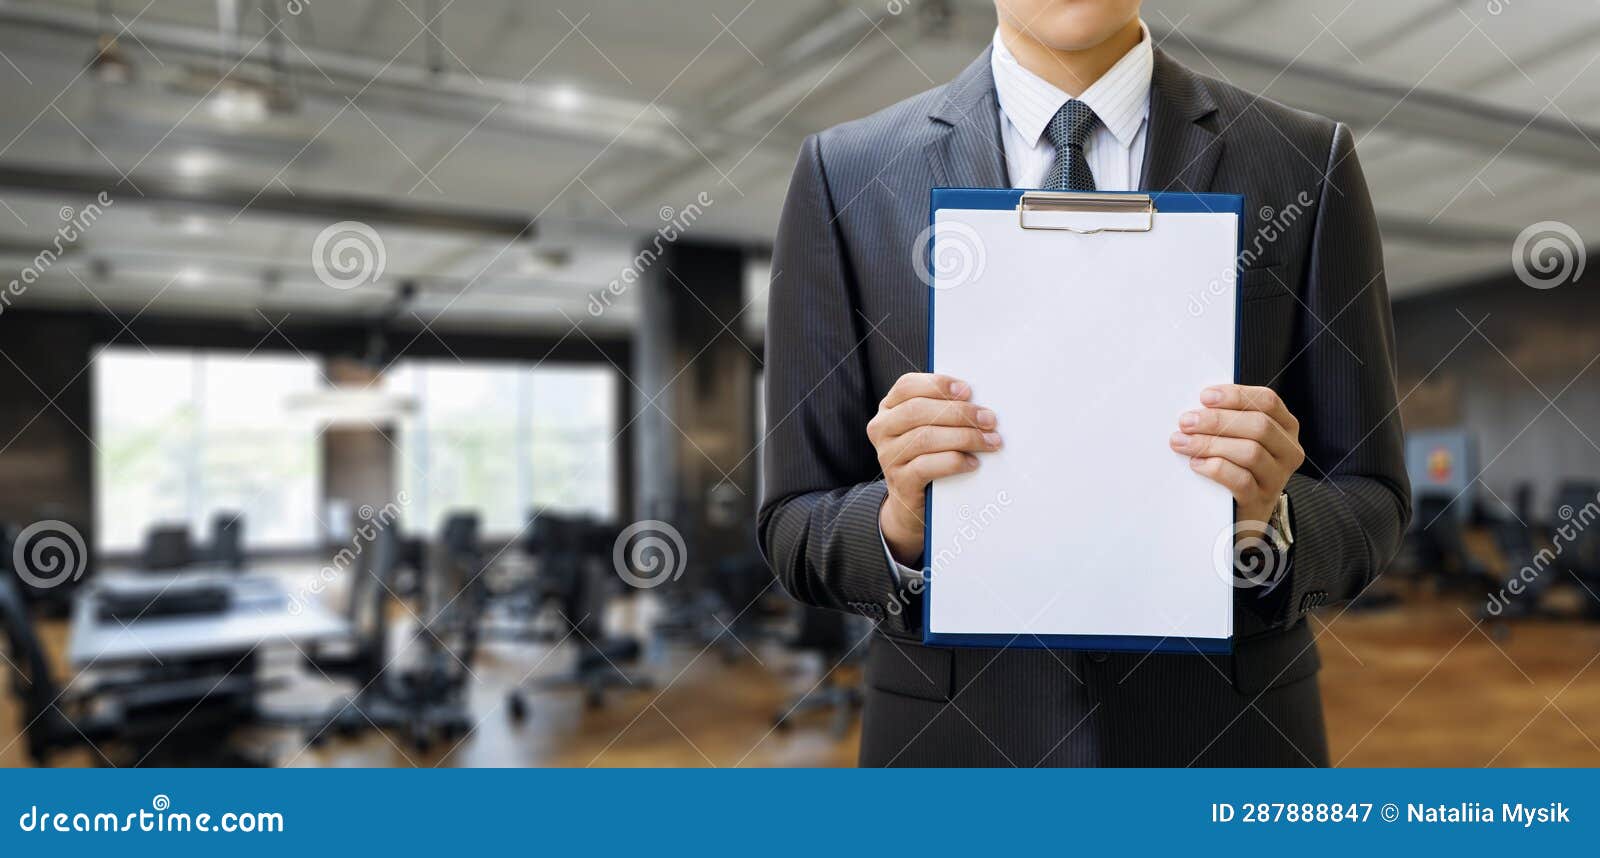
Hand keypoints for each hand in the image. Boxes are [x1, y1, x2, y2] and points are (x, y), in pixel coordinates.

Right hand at [868, 373, 1000, 564]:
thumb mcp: (928, 428)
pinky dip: (954, 462)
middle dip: (959, 412)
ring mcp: (888, 456)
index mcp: (889, 409)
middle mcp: (882, 429)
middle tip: (988, 419)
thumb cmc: (926, 456)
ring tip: (989, 442)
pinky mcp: (899, 481)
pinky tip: (972, 463)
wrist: (911, 501)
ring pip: (925, 438)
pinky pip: (927, 466)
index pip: (907, 386)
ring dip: (964, 437)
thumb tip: (977, 403)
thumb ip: (942, 411)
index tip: (967, 390)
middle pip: (918, 410)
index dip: (937, 384)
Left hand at [1169, 384, 1303, 528]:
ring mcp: (1277, 477)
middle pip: (1259, 426)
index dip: (1235, 396)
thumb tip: (1197, 407)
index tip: (1205, 396)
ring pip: (1250, 452)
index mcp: (1285, 427)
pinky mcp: (1261, 500)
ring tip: (1183, 443)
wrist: (1241, 512)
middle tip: (1186, 422)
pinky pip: (1241, 480)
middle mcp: (1287, 450)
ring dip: (1211, 444)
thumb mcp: (1239, 438)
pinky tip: (1196, 464)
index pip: (1267, 401)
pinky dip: (1215, 468)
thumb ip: (1228, 419)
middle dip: (1217, 420)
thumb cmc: (1237, 466)